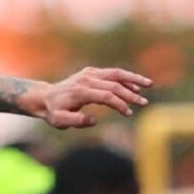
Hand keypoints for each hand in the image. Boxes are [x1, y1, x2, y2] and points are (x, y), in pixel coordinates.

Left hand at [32, 67, 151, 128]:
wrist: (44, 98)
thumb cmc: (53, 112)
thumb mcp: (60, 121)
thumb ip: (76, 121)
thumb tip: (94, 120)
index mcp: (80, 92)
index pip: (106, 96)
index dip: (119, 104)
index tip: (128, 113)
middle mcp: (86, 79)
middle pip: (114, 84)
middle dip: (131, 94)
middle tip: (144, 103)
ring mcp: (89, 73)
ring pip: (115, 73)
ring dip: (133, 79)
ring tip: (149, 85)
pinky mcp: (91, 72)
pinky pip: (111, 73)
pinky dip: (124, 78)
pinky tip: (135, 86)